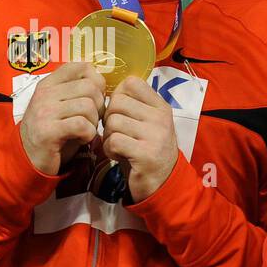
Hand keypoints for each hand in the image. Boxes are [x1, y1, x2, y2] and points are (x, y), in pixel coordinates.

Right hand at [19, 61, 105, 174]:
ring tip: (85, 130)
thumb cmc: (52, 133)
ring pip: (88, 106)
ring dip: (94, 122)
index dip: (97, 81)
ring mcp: (44, 112)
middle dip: (99, 105)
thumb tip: (102, 84)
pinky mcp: (48, 132)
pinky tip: (81, 139)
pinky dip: (89, 134)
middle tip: (92, 119)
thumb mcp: (60, 106)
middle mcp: (45, 94)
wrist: (27, 159)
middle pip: (90, 87)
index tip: (94, 98)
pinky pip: (82, 125)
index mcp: (48, 84)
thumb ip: (77, 92)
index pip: (82, 66)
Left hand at [100, 75, 177, 202]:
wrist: (163, 183)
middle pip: (117, 101)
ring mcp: (155, 135)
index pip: (131, 82)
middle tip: (116, 132)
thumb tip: (103, 89)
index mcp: (161, 106)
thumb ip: (132, 105)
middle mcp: (161, 117)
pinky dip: (109, 150)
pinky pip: (113, 141)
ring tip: (118, 145)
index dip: (117, 95)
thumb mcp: (147, 123)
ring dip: (108, 135)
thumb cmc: (147, 150)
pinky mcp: (146, 154)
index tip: (120, 112)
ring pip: (113, 121)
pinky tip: (118, 155)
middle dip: (109, 117)